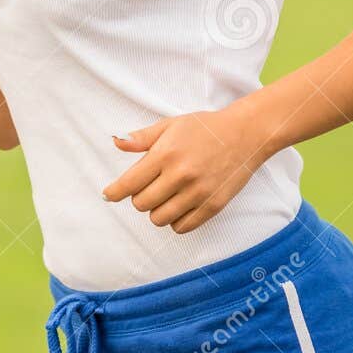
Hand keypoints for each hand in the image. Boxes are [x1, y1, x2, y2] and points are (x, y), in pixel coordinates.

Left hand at [101, 102, 274, 233]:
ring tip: (163, 196)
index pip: (130, 183)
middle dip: (139, 197)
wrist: (244, 135)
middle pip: (142, 204)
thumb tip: (116, 142)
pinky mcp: (213, 206)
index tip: (108, 195)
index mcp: (165, 154)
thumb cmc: (204, 128)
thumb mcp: (169, 125)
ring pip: (160, 219)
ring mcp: (198, 193)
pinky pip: (183, 227)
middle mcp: (180, 175)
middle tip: (147, 187)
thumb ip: (141, 138)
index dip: (114, 192)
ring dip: (156, 210)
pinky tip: (177, 207)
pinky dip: (175, 221)